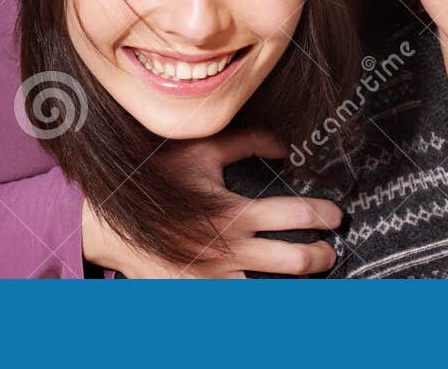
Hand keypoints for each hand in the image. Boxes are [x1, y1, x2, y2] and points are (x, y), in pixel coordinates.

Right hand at [80, 128, 341, 278]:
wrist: (111, 222)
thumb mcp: (203, 152)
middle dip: (321, 257)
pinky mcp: (200, 297)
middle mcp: (229, 252)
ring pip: (271, 295)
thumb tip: (286, 146)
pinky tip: (271, 294)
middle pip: (294, 262)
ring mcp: (214, 282)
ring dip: (295, 289)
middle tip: (330, 250)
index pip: (296, 215)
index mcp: (234, 214)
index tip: (336, 215)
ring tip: (309, 280)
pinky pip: (238, 305)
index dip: (324, 215)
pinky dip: (259, 301)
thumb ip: (249, 142)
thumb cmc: (159, 181)